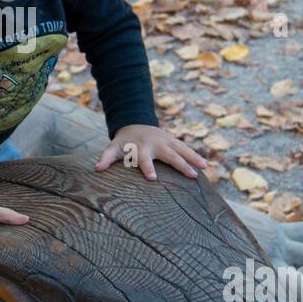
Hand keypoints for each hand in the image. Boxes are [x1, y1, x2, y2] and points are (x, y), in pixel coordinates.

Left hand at [94, 124, 208, 180]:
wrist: (134, 123)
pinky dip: (195, 155)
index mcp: (141, 148)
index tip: (152, 178)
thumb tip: (97, 169)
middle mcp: (156, 144)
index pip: (144, 159)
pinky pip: (185, 148)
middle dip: (180, 165)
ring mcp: (166, 141)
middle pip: (170, 155)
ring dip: (193, 158)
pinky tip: (205, 165)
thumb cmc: (124, 142)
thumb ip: (106, 158)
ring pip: (182, 149)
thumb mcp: (113, 148)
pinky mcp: (172, 140)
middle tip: (191, 175)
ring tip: (204, 169)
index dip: (147, 168)